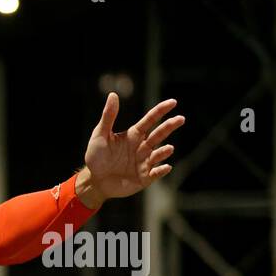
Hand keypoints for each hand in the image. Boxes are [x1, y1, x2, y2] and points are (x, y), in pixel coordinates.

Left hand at [75, 93, 183, 208]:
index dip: (160, 111)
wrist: (94, 181)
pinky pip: (155, 173)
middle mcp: (142, 147)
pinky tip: (166, 167)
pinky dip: (160, 170)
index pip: (150, 120)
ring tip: (168, 148)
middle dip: (169, 126)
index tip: (172, 102)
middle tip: (180, 119)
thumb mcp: (100, 135)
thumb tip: (113, 94)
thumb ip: (108, 117)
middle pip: (158, 134)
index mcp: (134, 135)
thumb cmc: (96, 157)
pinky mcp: (143, 177)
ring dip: (164, 151)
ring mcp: (144, 162)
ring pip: (158, 154)